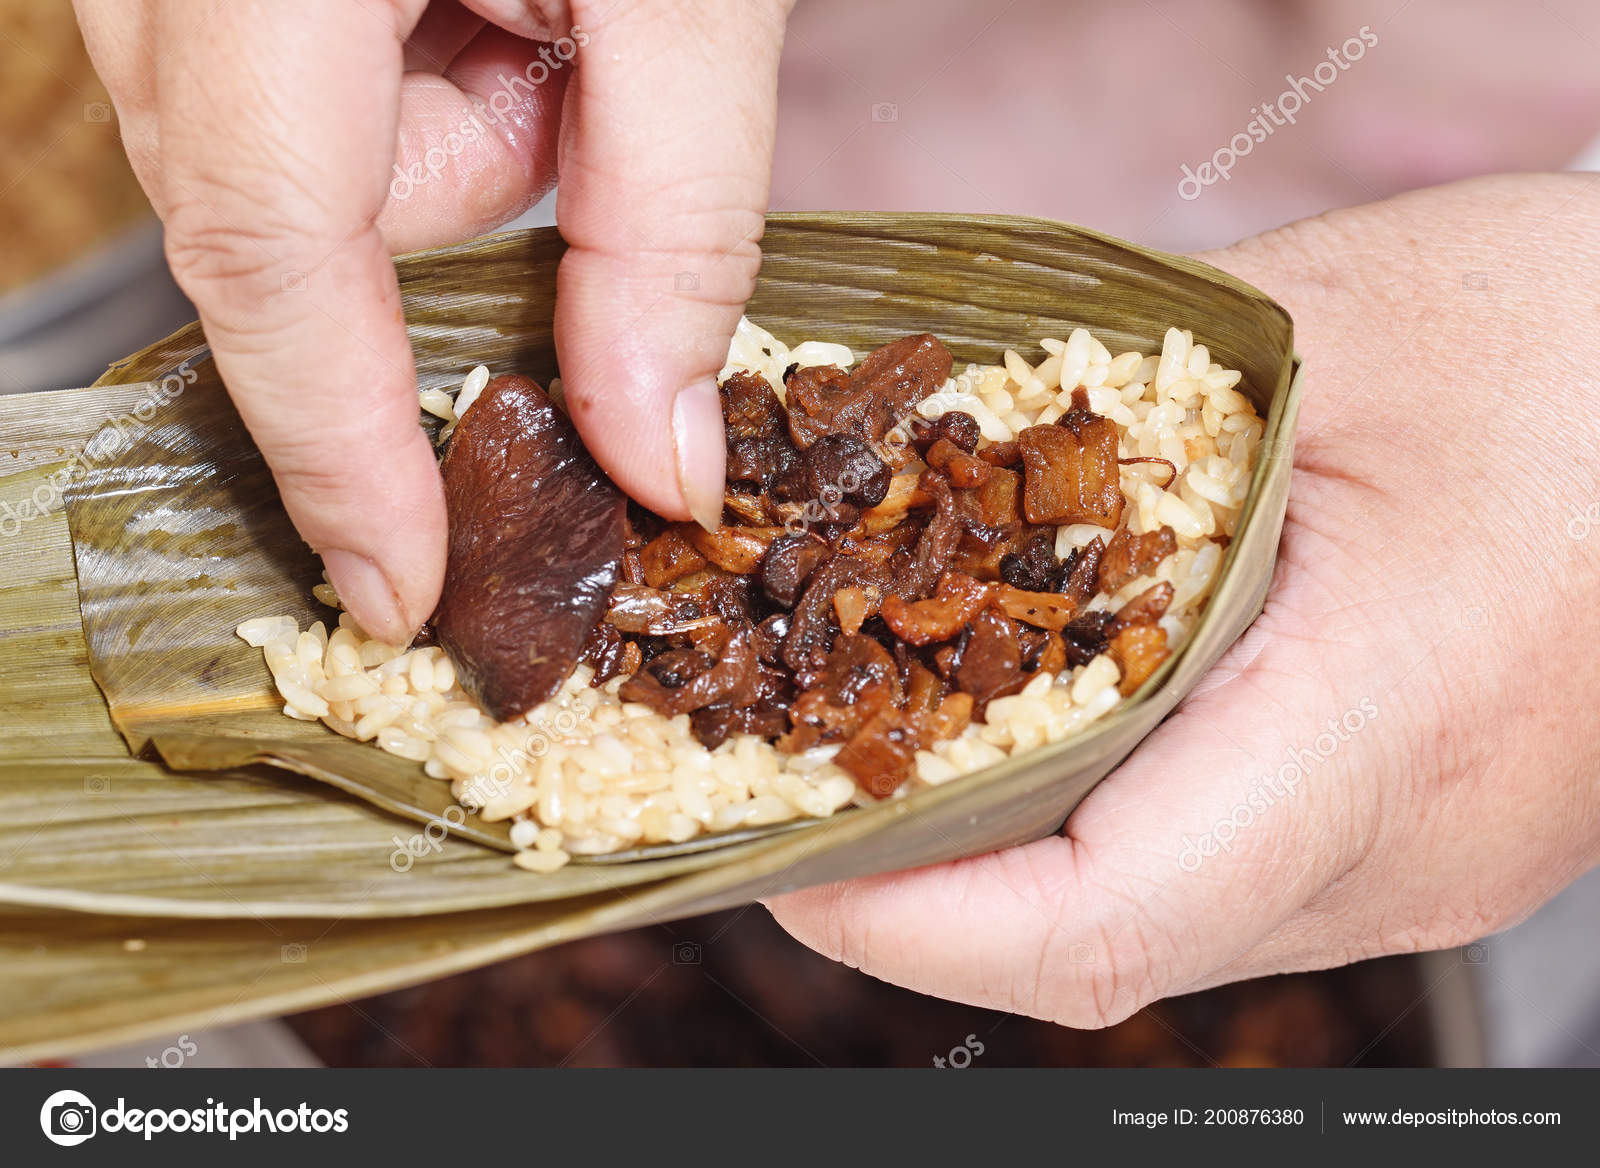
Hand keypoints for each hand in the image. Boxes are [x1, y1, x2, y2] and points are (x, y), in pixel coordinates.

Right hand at [74, 0, 789, 640]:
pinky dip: (410, 55)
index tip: (392, 591)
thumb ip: (676, 223)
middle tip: (572, 59)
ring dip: (447, 111)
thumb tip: (652, 453)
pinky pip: (285, 66)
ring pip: (292, 143)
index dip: (333, 451)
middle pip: (284, 206)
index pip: (268, 255)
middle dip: (465, 188)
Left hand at [770, 174, 1599, 1027]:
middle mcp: (1409, 850)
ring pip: (1158, 920)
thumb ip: (1119, 427)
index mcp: (1383, 730)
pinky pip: (1221, 870)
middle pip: (1106, 940)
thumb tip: (936, 480)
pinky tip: (1049, 719)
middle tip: (799, 769)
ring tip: (894, 738)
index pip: (1095, 923)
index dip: (903, 915)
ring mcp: (1425, 863)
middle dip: (922, 882)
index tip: (778, 848)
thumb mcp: (1332, 334)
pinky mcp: (1424, 836)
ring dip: (1006, 852)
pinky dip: (1103, 816)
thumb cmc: (1583, 338)